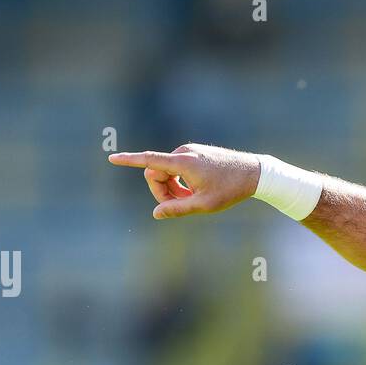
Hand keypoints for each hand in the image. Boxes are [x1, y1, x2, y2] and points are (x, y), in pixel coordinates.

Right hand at [108, 143, 261, 219]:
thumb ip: (178, 209)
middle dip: (162, 192)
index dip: (128, 160)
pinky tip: (197, 190)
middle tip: (180, 206)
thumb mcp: (204, 205)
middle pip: (155, 174)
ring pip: (166, 172)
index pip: (149, 161)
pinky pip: (177, 169)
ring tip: (192, 199)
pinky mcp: (194, 153)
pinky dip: (181, 182)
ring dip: (173, 188)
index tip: (112, 158)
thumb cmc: (230, 190)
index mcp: (183, 162)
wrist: (253, 173)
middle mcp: (183, 152)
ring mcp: (189, 151)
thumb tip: (156, 213)